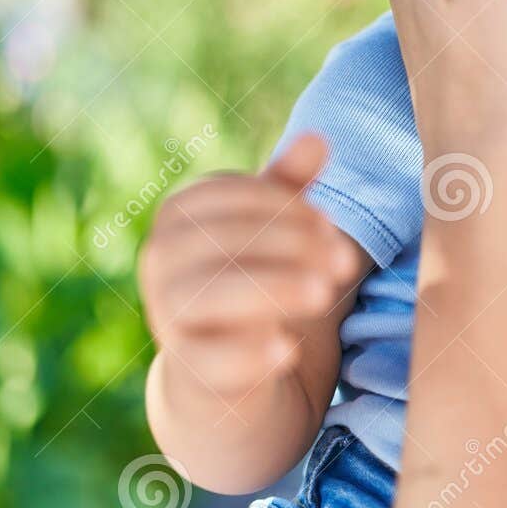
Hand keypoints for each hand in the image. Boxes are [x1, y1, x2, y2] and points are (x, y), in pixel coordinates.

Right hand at [138, 134, 365, 401]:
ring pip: (212, 295)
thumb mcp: (270, 226)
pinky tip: (287, 351)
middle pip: (225, 242)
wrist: (223, 363)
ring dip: (273, 291)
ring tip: (324, 294)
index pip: (229, 196)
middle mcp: (160, 260)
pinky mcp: (184, 369)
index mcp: (179, 214)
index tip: (331, 225)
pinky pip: (208, 361)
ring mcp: (166, 314)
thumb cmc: (249, 273)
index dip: (284, 206)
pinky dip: (248, 356)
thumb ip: (289, 185)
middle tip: (346, 261)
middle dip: (292, 247)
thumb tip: (318, 138)